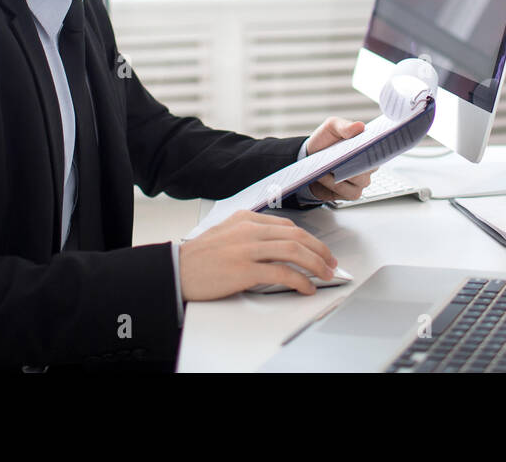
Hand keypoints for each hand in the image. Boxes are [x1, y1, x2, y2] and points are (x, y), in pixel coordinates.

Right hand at [179, 211, 337, 298]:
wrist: (175, 271)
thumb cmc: (199, 258)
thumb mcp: (225, 234)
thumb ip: (250, 234)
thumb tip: (277, 247)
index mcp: (246, 218)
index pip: (287, 226)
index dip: (309, 239)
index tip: (319, 251)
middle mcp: (249, 230)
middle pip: (296, 235)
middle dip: (319, 250)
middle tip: (331, 263)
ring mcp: (247, 248)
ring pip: (294, 250)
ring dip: (316, 264)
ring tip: (326, 275)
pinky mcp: (245, 269)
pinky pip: (282, 273)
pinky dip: (300, 280)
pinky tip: (307, 287)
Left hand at [305, 116, 370, 201]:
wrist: (311, 158)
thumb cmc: (325, 140)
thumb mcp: (332, 127)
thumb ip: (344, 126)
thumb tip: (359, 126)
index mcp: (369, 146)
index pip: (378, 150)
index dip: (371, 149)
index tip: (359, 148)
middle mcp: (369, 165)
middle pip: (368, 168)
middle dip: (351, 164)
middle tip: (336, 159)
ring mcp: (362, 180)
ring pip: (359, 181)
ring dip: (340, 175)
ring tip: (324, 168)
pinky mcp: (353, 193)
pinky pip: (350, 193)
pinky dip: (335, 186)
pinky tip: (324, 177)